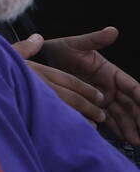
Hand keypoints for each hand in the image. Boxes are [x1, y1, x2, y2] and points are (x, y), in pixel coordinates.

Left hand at [19, 29, 139, 145]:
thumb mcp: (77, 44)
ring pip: (121, 115)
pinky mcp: (92, 106)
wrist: (42, 60)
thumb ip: (94, 39)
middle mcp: (110, 87)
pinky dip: (116, 129)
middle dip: (138, 118)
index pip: (133, 87)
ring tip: (136, 141)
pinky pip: (107, 119)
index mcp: (111, 73)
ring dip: (129, 127)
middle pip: (131, 105)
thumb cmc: (61, 49)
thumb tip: (112, 30)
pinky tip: (123, 139)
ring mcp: (102, 98)